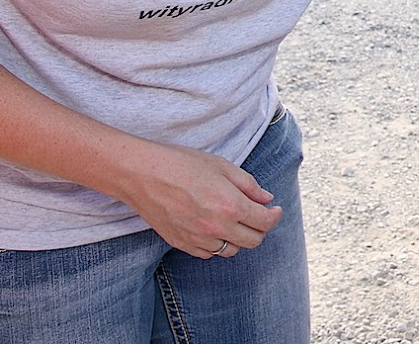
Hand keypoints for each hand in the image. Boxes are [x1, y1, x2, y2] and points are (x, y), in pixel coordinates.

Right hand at [109, 141, 282, 257]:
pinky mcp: (182, 244)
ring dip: (238, 238)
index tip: (275, 209)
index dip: (275, 215)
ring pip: (230, 250)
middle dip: (260, 228)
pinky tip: (213, 228)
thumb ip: (249, 185)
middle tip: (258, 215)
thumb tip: (267, 199)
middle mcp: (217, 227)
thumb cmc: (183, 164)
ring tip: (234, 221)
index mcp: (231, 206)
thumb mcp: (223, 166)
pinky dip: (216, 244)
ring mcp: (198, 239)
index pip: (265, 222)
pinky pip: (208, 253)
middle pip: (252, 241)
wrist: (143, 174)